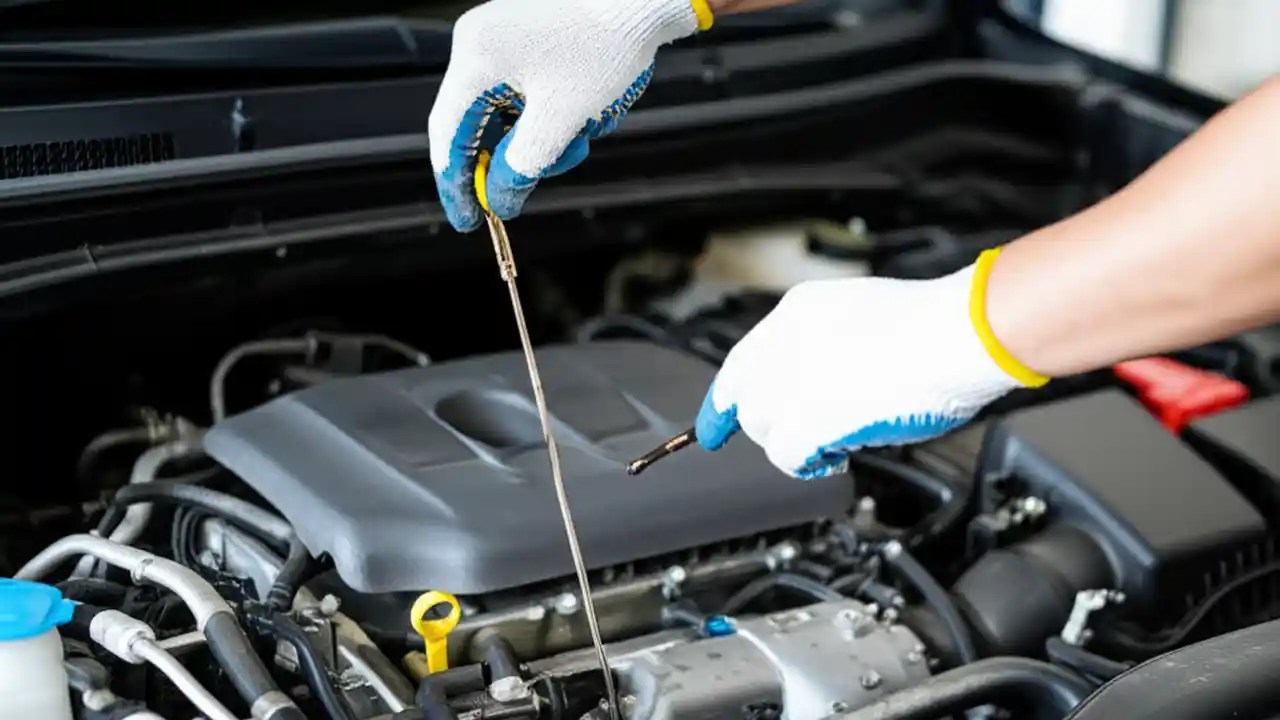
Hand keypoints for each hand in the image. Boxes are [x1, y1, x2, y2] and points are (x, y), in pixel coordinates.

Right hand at [428, 0, 711, 231]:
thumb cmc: (605, 46)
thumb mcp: (560, 121)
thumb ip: (522, 167)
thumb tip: (500, 200)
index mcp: (475, 59)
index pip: (448, 135)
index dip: (456, 185)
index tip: (468, 221)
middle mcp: (481, 43)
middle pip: (482, 126)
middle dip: (519, 158)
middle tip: (533, 186)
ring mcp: (507, 38)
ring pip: (515, 113)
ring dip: (550, 136)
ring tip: (590, 129)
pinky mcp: (534, 39)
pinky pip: (535, 93)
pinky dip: (561, 114)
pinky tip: (596, 107)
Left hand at [695, 252, 1048, 478]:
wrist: (963, 332)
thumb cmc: (938, 327)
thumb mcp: (864, 317)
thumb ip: (828, 346)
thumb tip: (818, 385)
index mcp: (799, 310)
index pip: (741, 361)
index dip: (725, 400)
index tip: (714, 425)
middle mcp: (787, 340)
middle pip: (748, 400)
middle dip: (774, 425)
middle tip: (813, 435)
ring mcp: (795, 378)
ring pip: (762, 428)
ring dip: (797, 442)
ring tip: (839, 437)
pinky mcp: (810, 415)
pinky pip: (786, 455)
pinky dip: (808, 464)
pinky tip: (833, 458)